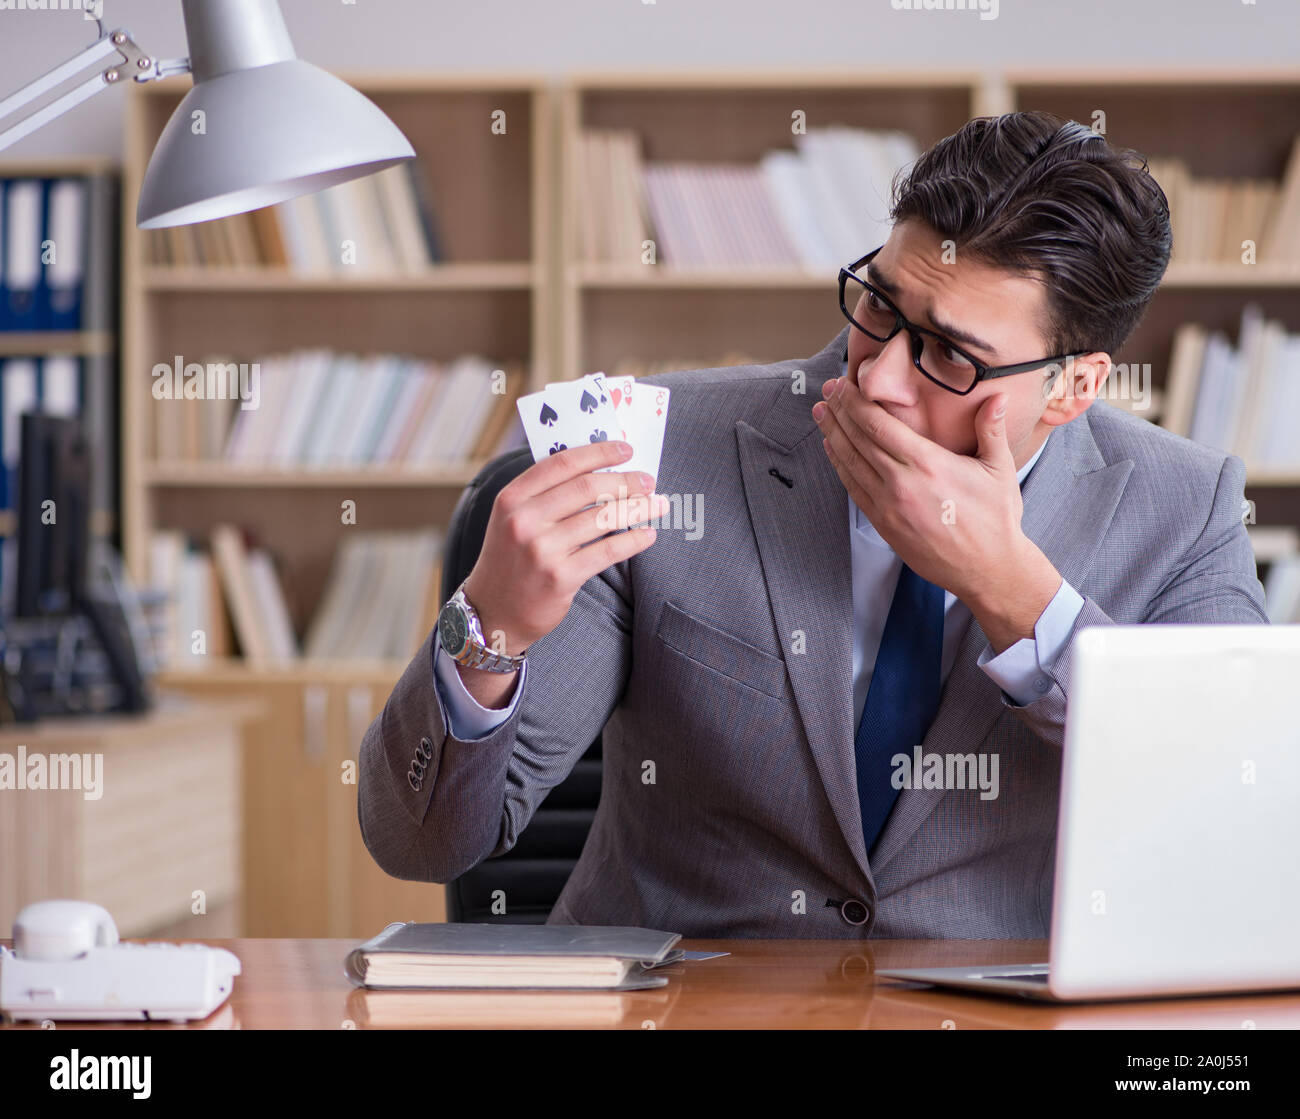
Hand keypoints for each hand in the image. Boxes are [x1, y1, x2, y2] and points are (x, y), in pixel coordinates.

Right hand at [463, 441, 668, 657]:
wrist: (493, 612)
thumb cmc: (511, 560)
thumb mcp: (512, 520)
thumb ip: (544, 495)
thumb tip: (600, 470)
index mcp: (512, 498)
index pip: (562, 463)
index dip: (599, 452)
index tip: (625, 449)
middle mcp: (524, 520)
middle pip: (587, 487)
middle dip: (625, 480)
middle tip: (648, 480)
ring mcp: (542, 550)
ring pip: (602, 518)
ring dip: (637, 507)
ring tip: (658, 504)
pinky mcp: (560, 577)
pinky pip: (607, 552)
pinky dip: (633, 541)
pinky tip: (648, 535)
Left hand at [812, 375, 1059, 647]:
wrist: (987, 569)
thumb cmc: (996, 519)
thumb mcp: (1000, 469)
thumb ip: (992, 429)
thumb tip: (997, 395)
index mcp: (928, 465)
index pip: (879, 426)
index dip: (857, 403)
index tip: (844, 385)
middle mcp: (902, 484)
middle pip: (859, 440)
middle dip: (840, 412)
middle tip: (827, 390)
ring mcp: (888, 506)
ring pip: (850, 463)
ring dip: (832, 435)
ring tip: (821, 413)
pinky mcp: (883, 524)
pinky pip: (854, 489)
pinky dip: (840, 466)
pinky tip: (832, 449)